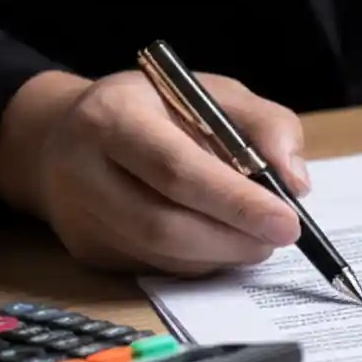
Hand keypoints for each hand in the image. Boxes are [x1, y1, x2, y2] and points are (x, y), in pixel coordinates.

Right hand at [0, 70, 309, 274]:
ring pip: (163, 256)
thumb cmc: (154, 109)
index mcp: (114, 116)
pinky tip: (218, 240)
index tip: (288, 221)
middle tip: (280, 236)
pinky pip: (156, 268)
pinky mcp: (89, 251)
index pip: (176, 169)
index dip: (236, 202)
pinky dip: (200, 261)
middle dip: (234, 238)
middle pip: (164, 225)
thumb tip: (296, 183)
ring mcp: (81, 218)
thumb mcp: (213, 94)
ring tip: (255, 235)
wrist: (65, 135)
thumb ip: (265, 125)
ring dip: (223, 254)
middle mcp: (85, 169)